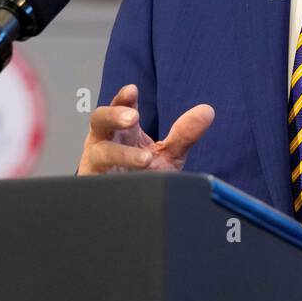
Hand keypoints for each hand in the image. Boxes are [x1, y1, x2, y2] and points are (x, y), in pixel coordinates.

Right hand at [76, 83, 214, 174]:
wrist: (130, 210)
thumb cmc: (143, 176)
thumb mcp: (168, 155)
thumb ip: (184, 134)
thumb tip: (207, 111)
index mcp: (123, 130)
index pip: (121, 106)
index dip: (124, 97)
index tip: (132, 90)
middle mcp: (105, 141)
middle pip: (99, 120)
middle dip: (113, 116)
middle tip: (132, 117)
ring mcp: (97, 163)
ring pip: (99, 153)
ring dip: (121, 154)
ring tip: (145, 159)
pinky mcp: (94, 185)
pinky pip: (97, 181)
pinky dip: (111, 182)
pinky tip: (128, 183)